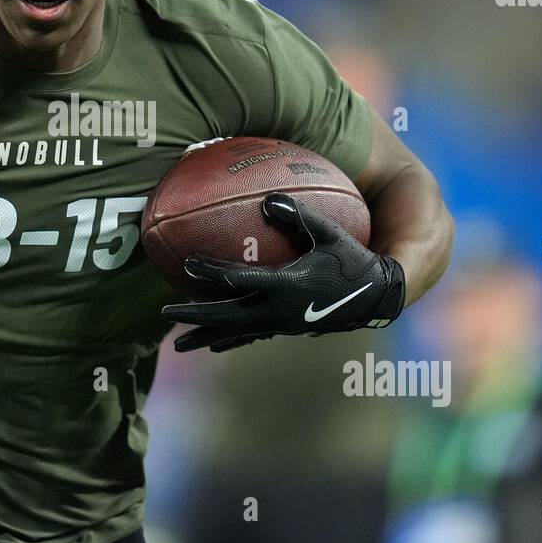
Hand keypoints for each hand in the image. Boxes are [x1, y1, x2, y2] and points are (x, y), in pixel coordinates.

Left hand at [161, 192, 406, 352]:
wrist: (376, 297)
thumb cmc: (353, 259)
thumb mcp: (329, 233)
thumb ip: (298, 214)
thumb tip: (266, 197)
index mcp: (287, 285)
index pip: (239, 280)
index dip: (211, 271)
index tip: (187, 263)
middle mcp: (280, 310)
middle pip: (228, 316)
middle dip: (196, 315)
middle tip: (164, 313)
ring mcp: (282, 324)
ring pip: (236, 333)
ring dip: (206, 337)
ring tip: (178, 345)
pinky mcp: (286, 329)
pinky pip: (251, 337)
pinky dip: (230, 341)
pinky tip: (212, 345)